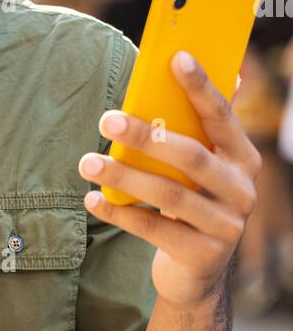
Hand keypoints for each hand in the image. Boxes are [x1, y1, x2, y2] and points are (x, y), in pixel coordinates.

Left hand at [77, 51, 261, 306]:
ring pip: (169, 194)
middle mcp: (242, 190)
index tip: (176, 57)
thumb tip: (175, 69)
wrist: (197, 273)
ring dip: (123, 175)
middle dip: (146, 135)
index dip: (201, 87)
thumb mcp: (198, 170)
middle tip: (106, 119)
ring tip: (86, 162)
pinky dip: (119, 212)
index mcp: (242, 158)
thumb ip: (191, 131)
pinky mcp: (203, 255)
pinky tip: (92, 199)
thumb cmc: (190, 204)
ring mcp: (226, 225)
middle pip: (191, 157)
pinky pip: (153, 228)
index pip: (221, 116)